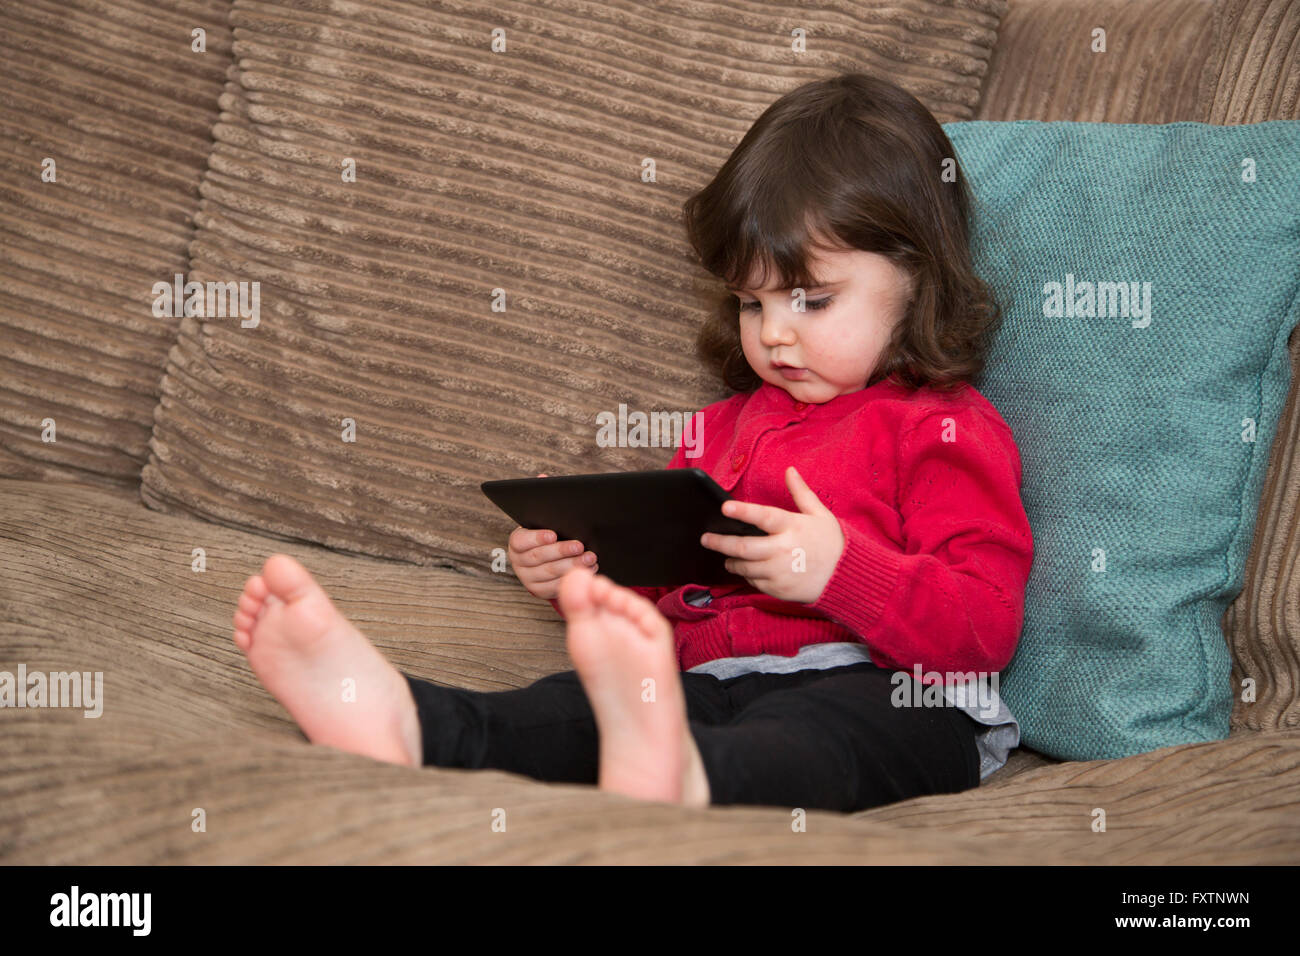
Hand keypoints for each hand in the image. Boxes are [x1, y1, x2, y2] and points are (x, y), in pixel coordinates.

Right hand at [508, 474, 597, 599]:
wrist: (555, 559)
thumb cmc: (553, 532)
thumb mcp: (548, 517)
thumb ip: (545, 498)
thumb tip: (543, 478)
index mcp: (517, 542)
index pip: (520, 540)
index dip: (536, 538)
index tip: (553, 533)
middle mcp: (518, 562)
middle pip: (538, 558)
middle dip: (561, 551)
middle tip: (580, 546)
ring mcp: (529, 578)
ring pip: (550, 573)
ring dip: (572, 565)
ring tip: (591, 558)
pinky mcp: (541, 591)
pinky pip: (557, 588)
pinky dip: (574, 579)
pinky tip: (590, 571)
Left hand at [700, 466, 844, 603]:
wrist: (846, 578)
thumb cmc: (831, 543)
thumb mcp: (819, 514)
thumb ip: (801, 493)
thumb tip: (790, 470)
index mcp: (792, 527)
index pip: (762, 517)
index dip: (742, 511)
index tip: (724, 507)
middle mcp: (783, 550)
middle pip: (743, 547)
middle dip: (720, 542)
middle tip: (706, 539)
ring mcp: (779, 572)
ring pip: (744, 568)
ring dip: (731, 562)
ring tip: (726, 556)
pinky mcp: (778, 590)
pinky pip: (755, 583)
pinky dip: (748, 576)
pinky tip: (747, 570)